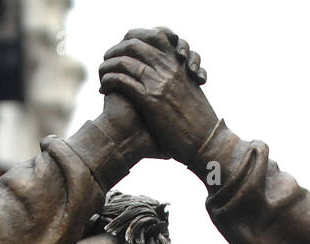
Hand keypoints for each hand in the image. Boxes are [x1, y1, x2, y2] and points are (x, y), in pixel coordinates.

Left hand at [98, 27, 218, 168]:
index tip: (124, 50)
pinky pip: (121, 80)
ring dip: (107, 66)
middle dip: (115, 50)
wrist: (207, 142)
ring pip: (124, 61)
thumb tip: (167, 82)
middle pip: (134, 44)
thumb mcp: (191, 94)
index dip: (135, 38)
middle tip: (107, 62)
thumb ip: (179, 81)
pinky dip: (108, 81)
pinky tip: (103, 89)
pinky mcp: (150, 100)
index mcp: (179, 65)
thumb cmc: (199, 124)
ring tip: (102, 76)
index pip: (155, 35)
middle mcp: (168, 69)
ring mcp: (159, 83)